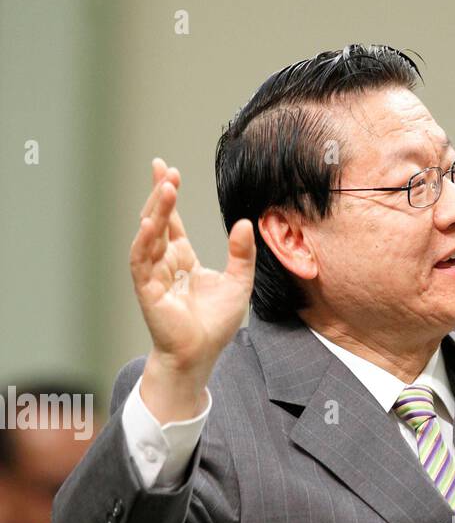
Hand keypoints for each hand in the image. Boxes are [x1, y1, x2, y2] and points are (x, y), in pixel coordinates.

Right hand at [130, 158, 255, 418]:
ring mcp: (152, 274)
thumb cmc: (215, 324)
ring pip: (148, 234)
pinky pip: (141, 259)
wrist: (200, 354)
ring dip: (155, 210)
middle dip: (159, 193)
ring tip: (166, 187)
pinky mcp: (146, 288)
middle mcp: (164, 262)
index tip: (168, 170)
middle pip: (157, 219)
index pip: (171, 220)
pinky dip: (145, 239)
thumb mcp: (238, 283)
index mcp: (181, 258)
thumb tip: (245, 222)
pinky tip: (152, 221)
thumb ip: (242, 254)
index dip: (168, 195)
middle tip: (164, 168)